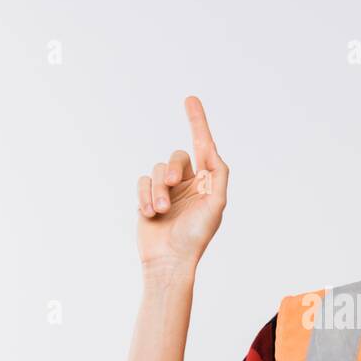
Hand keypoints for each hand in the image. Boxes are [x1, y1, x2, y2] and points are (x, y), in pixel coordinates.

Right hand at [136, 95, 228, 270]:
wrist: (169, 261)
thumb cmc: (195, 237)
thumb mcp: (215, 206)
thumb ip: (218, 176)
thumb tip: (213, 152)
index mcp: (207, 183)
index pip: (204, 146)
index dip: (198, 122)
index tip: (190, 99)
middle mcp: (188, 183)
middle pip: (176, 156)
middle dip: (172, 169)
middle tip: (172, 184)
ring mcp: (167, 190)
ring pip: (157, 170)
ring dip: (157, 190)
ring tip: (161, 210)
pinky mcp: (148, 197)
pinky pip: (142, 181)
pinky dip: (145, 195)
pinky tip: (150, 214)